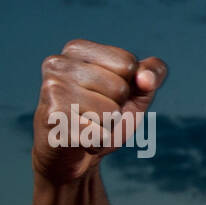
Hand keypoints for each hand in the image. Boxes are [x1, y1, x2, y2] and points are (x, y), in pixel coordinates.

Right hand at [32, 39, 167, 183]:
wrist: (74, 155)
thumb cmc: (104, 116)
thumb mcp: (136, 91)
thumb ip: (153, 72)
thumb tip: (146, 80)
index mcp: (76, 49)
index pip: (128, 63)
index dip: (128, 86)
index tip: (106, 93)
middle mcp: (58, 64)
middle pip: (119, 88)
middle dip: (116, 108)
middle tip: (95, 113)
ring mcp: (52, 91)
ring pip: (110, 111)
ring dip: (106, 126)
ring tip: (87, 125)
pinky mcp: (52, 119)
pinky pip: (99, 134)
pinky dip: (97, 143)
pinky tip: (80, 140)